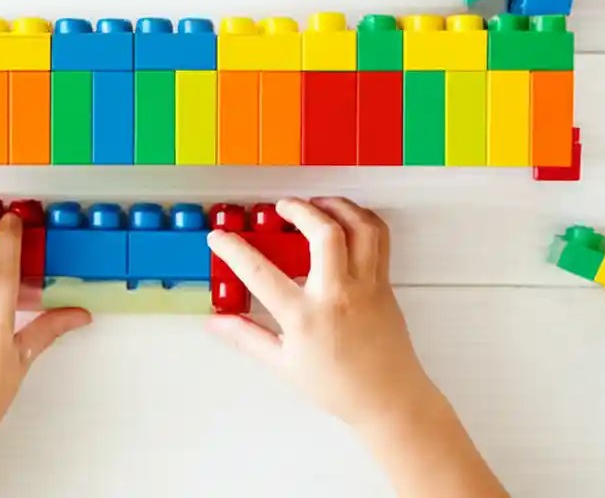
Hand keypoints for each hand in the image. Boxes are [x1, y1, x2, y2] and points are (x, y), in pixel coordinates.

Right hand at [206, 197, 439, 428]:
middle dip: (299, 210)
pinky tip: (347, 219)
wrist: (388, 400)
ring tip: (317, 204)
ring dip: (337, 206)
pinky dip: (362, 219)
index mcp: (305, 317)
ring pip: (359, 228)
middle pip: (323, 233)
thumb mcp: (283, 364)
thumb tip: (216, 323)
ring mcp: (365, 286)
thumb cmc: (340, 387)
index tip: (219, 238)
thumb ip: (247, 337)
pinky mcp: (384, 284)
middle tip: (282, 206)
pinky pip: (378, 239)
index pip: (260, 273)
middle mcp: (337, 295)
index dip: (234, 250)